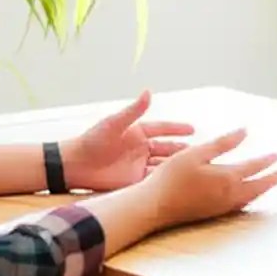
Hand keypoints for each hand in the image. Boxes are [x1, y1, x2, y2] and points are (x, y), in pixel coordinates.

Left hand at [62, 90, 193, 190]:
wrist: (75, 165)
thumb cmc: (92, 141)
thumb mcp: (114, 124)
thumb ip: (133, 111)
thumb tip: (148, 92)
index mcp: (137, 132)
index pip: (163, 129)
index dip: (177, 129)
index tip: (193, 129)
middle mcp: (141, 148)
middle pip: (167, 149)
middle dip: (182, 151)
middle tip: (201, 153)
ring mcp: (138, 165)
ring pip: (163, 165)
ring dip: (176, 167)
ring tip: (193, 169)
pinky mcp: (134, 181)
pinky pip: (154, 181)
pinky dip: (165, 181)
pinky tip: (177, 183)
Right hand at [142, 128, 276, 228]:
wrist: (154, 206)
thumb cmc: (171, 176)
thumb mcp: (196, 153)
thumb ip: (222, 143)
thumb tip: (244, 132)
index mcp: (227, 178)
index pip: (253, 167)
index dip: (266, 160)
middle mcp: (228, 195)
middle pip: (258, 187)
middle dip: (272, 179)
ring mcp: (221, 207)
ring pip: (249, 198)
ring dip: (261, 190)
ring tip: (268, 183)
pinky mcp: (211, 214)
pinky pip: (239, 205)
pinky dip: (248, 199)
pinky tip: (244, 197)